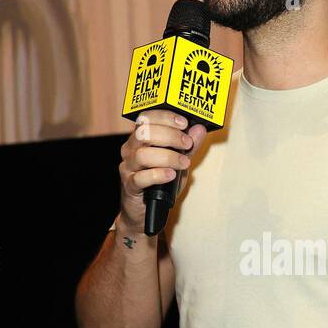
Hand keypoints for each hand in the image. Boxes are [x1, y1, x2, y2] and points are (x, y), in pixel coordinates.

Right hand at [117, 111, 207, 230]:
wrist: (145, 211)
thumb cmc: (160, 183)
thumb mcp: (178, 161)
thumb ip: (189, 146)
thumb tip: (200, 129)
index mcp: (140, 138)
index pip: (147, 118)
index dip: (165, 117)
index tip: (184, 123)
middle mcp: (130, 149)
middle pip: (144, 133)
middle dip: (170, 135)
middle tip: (187, 144)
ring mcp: (128, 168)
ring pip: (142, 155)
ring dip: (168, 157)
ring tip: (183, 163)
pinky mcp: (129, 186)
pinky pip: (141, 178)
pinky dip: (159, 175)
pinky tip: (171, 175)